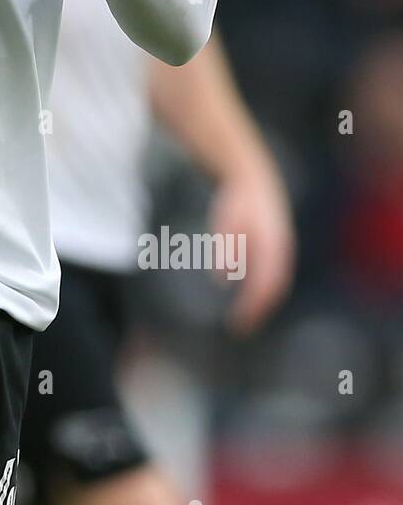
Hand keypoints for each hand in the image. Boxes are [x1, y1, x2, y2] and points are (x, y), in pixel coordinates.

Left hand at [210, 170, 295, 333]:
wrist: (253, 176)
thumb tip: (223, 277)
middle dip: (259, 310)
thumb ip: (226, 246)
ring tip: (245, 319)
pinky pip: (272, 274)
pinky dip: (263, 289)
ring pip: (275, 282)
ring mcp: (281, 248)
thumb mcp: (227, 219)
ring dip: (262, 302)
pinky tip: (249, 298)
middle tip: (241, 328)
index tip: (238, 324)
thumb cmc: (237, 199)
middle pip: (273, 288)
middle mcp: (281, 250)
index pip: (266, 286)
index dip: (253, 307)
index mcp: (272, 246)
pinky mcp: (275, 246)